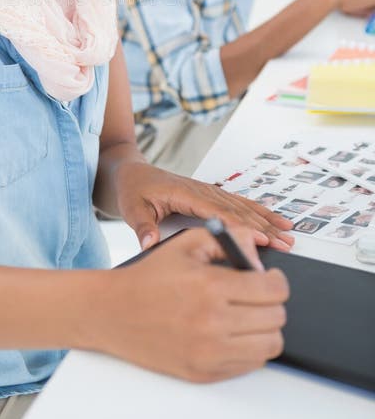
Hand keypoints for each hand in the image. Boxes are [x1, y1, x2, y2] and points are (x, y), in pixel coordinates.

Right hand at [93, 227, 288, 382]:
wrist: (113, 312)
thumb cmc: (150, 277)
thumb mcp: (187, 244)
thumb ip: (229, 240)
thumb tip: (259, 253)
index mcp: (211, 286)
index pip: (274, 289)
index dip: (276, 280)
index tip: (268, 278)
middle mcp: (213, 322)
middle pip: (276, 318)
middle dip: (271, 303)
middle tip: (256, 295)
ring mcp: (209, 352)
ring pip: (269, 346)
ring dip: (264, 328)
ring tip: (246, 315)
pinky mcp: (205, 373)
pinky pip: (250, 365)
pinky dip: (248, 348)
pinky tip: (231, 332)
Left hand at [114, 160, 293, 251]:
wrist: (130, 173)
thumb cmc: (132, 190)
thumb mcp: (132, 208)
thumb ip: (142, 226)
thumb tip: (150, 243)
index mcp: (185, 192)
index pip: (218, 212)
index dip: (241, 227)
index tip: (260, 240)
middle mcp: (201, 190)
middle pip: (237, 210)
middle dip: (263, 227)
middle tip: (286, 244)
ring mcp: (207, 191)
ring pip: (242, 206)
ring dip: (266, 220)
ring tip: (289, 234)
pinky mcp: (209, 195)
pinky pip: (237, 204)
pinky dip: (258, 212)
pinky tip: (274, 220)